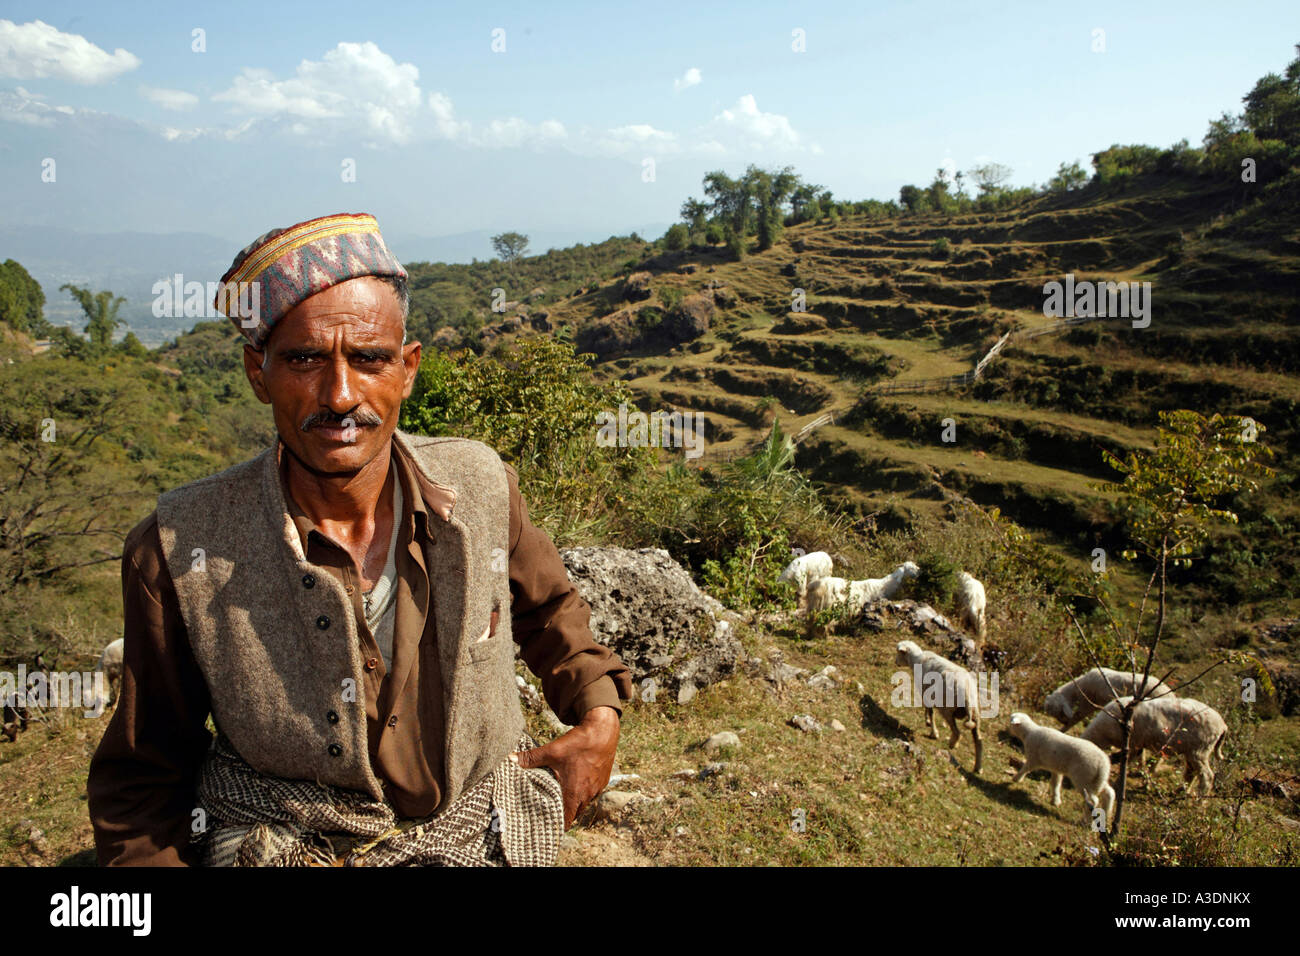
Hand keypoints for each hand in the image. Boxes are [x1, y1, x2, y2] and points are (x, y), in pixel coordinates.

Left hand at [511, 705, 619, 828]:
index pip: (567, 820)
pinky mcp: (603, 780)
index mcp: (574, 793)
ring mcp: (597, 788)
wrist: (603, 731)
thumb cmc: (577, 743)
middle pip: (575, 813)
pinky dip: (585, 790)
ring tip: (564, 796)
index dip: (557, 824)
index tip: (547, 823)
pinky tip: (578, 781)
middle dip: (565, 813)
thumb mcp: (552, 750)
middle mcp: (587, 794)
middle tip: (552, 809)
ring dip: (576, 801)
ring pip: (585, 802)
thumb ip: (531, 758)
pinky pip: (593, 792)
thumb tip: (510, 759)